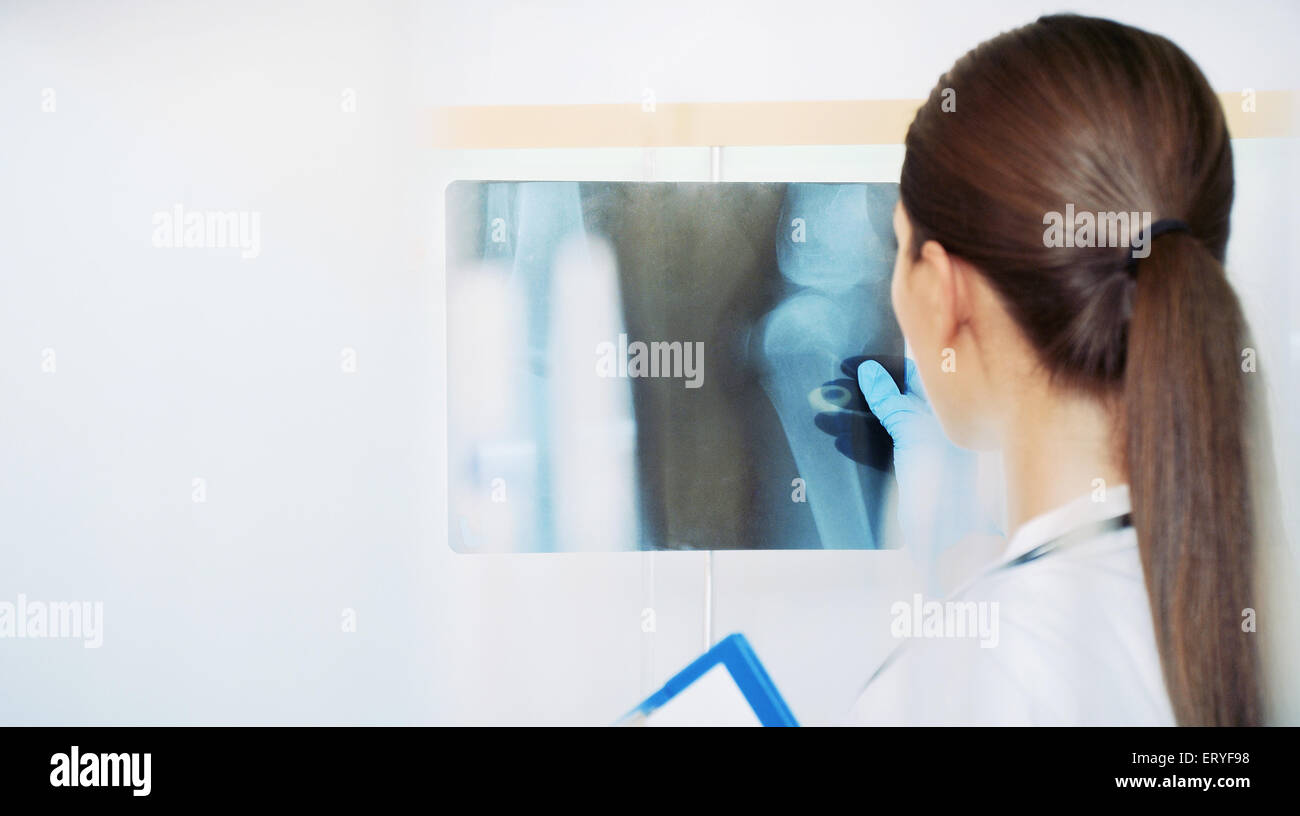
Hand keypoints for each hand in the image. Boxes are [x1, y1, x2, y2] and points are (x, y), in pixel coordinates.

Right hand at [814, 355, 1001, 582]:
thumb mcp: (911, 429)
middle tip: (833, 384)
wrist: (948, 535)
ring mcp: (923, 451)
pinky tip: (837, 440)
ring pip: (882, 425)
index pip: (913, 375)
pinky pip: (880, 451)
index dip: (884, 366)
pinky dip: (859, 444)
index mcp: (944, 410)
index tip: (854, 362)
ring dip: (854, 418)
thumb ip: (890, 401)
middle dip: (863, 392)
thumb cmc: (941, 479)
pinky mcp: (909, 475)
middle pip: (894, 398)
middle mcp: (936, 427)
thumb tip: (869, 372)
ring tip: (824, 411)